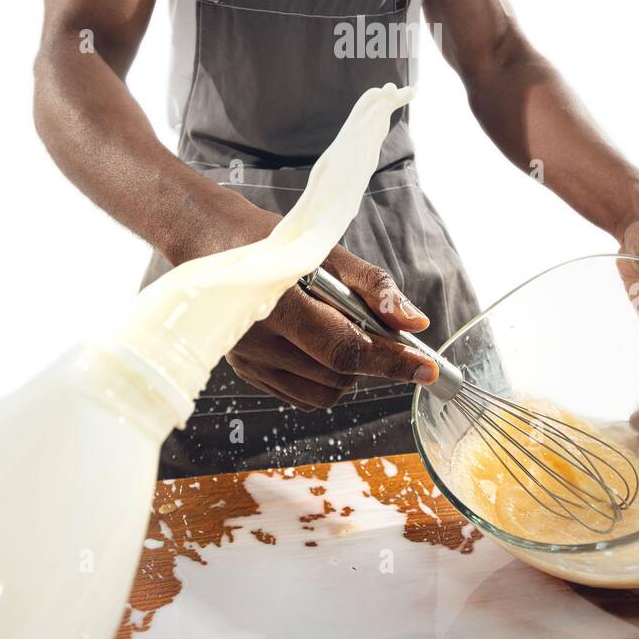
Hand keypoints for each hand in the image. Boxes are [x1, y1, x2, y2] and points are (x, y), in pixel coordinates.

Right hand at [225, 244, 438, 409]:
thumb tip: (414, 322)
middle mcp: (257, 340)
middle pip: (338, 375)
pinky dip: (324, 380)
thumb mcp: (326, 250)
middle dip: (371, 359)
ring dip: (348, 372)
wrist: (212, 243)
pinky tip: (319, 346)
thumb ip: (373, 287)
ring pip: (323, 393)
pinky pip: (302, 397)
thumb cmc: (271, 241)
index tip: (426, 368)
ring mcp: (249, 361)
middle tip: (378, 331)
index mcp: (277, 303)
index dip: (390, 362)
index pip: (344, 348)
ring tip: (341, 331)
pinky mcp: (247, 372)